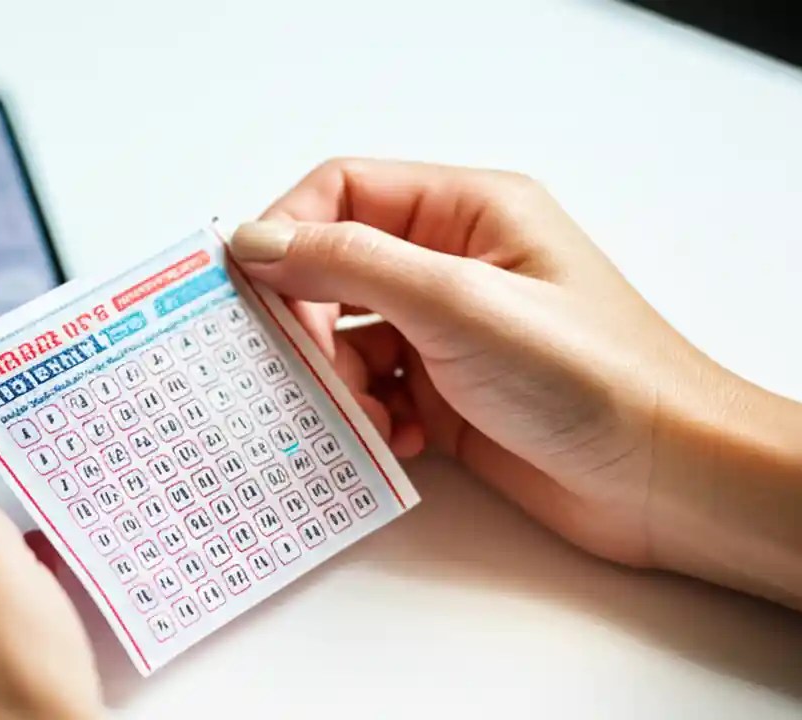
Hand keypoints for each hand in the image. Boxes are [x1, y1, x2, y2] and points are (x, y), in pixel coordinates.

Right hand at [230, 159, 801, 606]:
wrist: (665, 480)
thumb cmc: (588, 375)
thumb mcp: (458, 301)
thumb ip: (350, 262)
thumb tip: (256, 239)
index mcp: (466, 210)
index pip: (343, 191)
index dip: (288, 232)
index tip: (249, 288)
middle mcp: (454, 263)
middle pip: (336, 269)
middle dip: (308, 322)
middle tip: (302, 371)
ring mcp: (450, 331)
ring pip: (348, 338)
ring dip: (338, 381)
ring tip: (365, 415)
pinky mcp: (450, 393)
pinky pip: (375, 390)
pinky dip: (368, 416)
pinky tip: (395, 440)